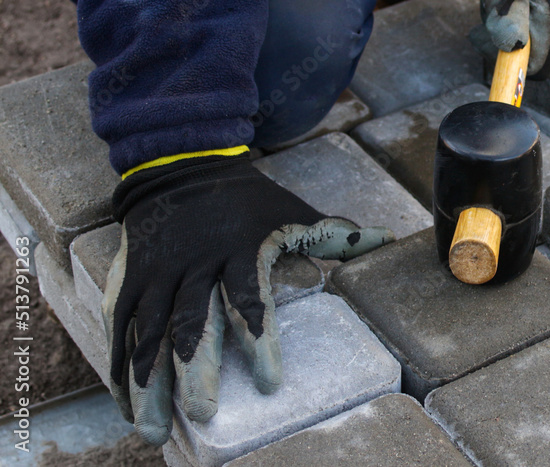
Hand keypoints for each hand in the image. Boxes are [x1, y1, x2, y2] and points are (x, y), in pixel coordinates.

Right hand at [101, 154, 393, 444]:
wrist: (182, 164)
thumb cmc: (247, 198)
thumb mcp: (292, 209)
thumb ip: (337, 234)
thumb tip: (387, 241)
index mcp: (240, 250)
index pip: (250, 301)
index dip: (260, 341)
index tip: (272, 383)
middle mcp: (196, 263)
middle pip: (193, 322)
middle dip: (197, 370)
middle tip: (205, 413)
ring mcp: (159, 271)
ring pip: (149, 331)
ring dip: (150, 381)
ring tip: (152, 428)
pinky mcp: (131, 276)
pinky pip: (120, 324)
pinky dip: (121, 363)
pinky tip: (127, 402)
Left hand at [472, 0, 549, 78]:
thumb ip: (501, 10)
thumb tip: (511, 47)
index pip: (537, 69)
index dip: (508, 62)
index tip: (487, 37)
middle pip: (539, 55)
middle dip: (511, 40)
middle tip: (489, 4)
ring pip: (545, 39)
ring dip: (521, 25)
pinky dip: (534, 14)